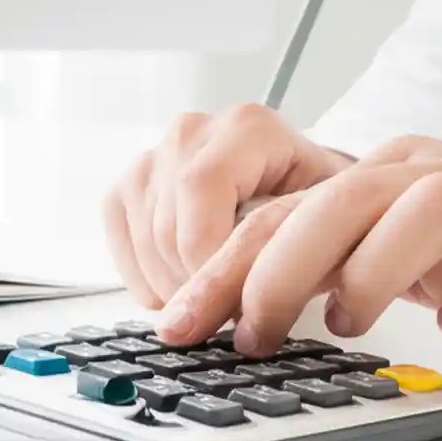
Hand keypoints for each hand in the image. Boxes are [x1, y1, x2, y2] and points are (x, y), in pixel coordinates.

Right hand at [102, 104, 354, 310]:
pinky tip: (175, 289)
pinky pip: (118, 233)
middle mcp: (193, 130)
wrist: (299, 188)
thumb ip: (286, 249)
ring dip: (171, 284)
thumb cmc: (316, 208)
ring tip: (210, 300)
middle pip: (168, 221)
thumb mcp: (322, 224)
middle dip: (194, 283)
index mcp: (247, 127)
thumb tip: (246, 303)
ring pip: (142, 234)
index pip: (201, 186)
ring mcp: (155, 153)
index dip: (207, 255)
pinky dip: (141, 275)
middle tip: (229, 313)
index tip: (231, 302)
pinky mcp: (131, 180)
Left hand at [161, 135, 441, 355]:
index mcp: (386, 176)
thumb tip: (243, 310)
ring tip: (347, 324)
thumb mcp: (399, 258)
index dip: (225, 266)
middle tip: (248, 334)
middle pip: (341, 200)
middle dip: (276, 269)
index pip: (288, 210)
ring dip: (372, 271)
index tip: (181, 321)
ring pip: (423, 209)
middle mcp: (433, 174)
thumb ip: (333, 267)